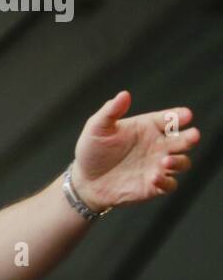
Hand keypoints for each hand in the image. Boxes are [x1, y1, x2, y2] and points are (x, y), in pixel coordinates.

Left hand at [72, 90, 199, 208]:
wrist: (86, 180)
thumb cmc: (92, 150)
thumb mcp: (97, 127)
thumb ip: (111, 111)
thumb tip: (124, 94)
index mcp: (148, 127)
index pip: (169, 119)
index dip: (179, 116)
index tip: (186, 115)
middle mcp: (158, 145)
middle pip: (183, 140)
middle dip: (190, 137)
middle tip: (193, 135)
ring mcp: (158, 165)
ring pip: (182, 162)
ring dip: (179, 161)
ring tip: (165, 161)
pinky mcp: (154, 185)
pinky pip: (169, 184)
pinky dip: (166, 182)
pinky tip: (154, 178)